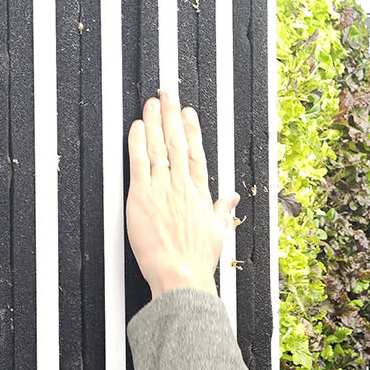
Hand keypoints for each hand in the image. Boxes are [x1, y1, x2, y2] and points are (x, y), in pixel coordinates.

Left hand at [126, 90, 239, 296]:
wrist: (181, 274)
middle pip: (177, 142)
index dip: (192, 130)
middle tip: (167, 95)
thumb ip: (223, 210)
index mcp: (200, 194)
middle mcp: (182, 186)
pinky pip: (139, 161)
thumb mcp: (217, 233)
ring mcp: (162, 188)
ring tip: (152, 102)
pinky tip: (137, 127)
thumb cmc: (197, 260)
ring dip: (155, 121)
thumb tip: (232, 198)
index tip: (188, 113)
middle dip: (172, 115)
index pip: (196, 153)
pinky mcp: (142, 195)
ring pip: (159, 146)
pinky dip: (138, 142)